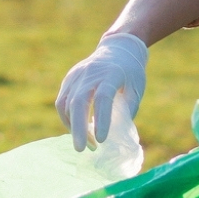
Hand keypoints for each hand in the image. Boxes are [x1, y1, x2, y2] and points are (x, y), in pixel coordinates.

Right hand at [55, 32, 147, 151]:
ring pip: (66, 103)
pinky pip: (62, 101)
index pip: (103, 98)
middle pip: (78, 101)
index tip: (101, 140)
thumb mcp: (136, 90)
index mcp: (111, 74)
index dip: (101, 119)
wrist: (118, 48)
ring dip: (73, 127)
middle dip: (78, 128)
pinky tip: (77, 130)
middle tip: (81, 149)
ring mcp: (76, 75)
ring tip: (86, 144)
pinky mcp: (69, 79)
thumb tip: (115, 135)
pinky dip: (67, 119)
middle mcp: (90, 73)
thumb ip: (127, 110)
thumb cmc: (131, 73)